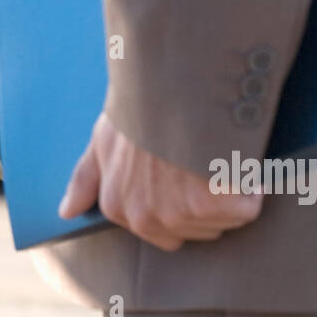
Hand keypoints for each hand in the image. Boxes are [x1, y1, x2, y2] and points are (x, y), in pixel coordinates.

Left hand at [59, 111, 262, 250]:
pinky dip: (250, 185)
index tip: (182, 172)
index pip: (163, 234)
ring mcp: (182, 214)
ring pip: (221, 220)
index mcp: (118, 207)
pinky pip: (247, 206)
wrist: (173, 81)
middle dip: (204, 202)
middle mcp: (147, 219)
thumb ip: (85, 179)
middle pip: (195, 230)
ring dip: (226, 192)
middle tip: (200, 159)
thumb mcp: (101, 139)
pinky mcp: (218, 206)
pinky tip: (235, 158)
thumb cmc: (138, 106)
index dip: (180, 202)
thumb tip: (66, 212)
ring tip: (213, 154)